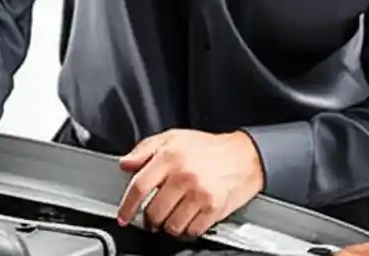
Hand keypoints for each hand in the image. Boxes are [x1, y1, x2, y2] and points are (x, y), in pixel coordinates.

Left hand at [115, 129, 263, 238]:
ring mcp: (199, 193)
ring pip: (171, 225)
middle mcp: (183, 175)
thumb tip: (125, 163)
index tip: (123, 216)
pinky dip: (186, 229)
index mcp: (170, 157)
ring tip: (172, 216)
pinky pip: (191, 230)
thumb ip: (145, 149)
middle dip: (149, 219)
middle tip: (152, 217)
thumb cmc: (209, 147)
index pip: (139, 186)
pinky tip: (188, 218)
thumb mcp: (173, 138)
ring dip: (168, 226)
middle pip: (153, 211)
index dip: (127, 206)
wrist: (245, 156)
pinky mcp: (213, 208)